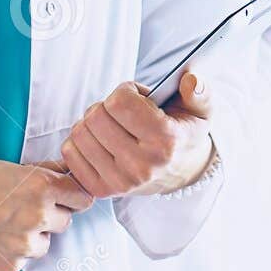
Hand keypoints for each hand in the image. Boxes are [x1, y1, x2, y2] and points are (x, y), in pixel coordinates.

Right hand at [0, 159, 91, 270]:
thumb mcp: (3, 166)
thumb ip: (39, 173)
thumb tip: (64, 173)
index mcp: (39, 186)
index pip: (82, 197)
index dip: (71, 195)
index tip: (62, 196)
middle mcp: (37, 217)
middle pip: (64, 221)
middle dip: (48, 215)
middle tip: (18, 207)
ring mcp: (23, 246)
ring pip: (43, 244)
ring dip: (30, 236)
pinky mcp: (7, 267)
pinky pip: (21, 261)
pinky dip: (9, 252)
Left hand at [60, 73, 215, 198]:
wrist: (178, 172)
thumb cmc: (182, 133)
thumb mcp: (200, 110)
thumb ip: (199, 92)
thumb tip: (191, 80)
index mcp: (165, 141)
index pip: (119, 102)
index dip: (125, 91)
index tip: (136, 97)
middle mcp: (142, 165)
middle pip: (95, 116)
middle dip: (106, 105)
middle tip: (121, 111)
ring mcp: (119, 181)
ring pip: (80, 133)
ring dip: (91, 122)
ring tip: (110, 126)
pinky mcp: (101, 190)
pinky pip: (70, 154)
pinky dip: (80, 142)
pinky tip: (99, 141)